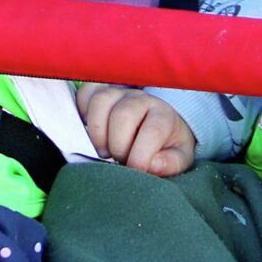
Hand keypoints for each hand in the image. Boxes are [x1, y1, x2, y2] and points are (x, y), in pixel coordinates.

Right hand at [76, 84, 195, 176]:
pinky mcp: (100, 90)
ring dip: (97, 133)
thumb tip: (151, 165)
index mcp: (163, 115)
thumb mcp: (178, 157)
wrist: (160, 122)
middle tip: (119, 160)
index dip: (141, 156)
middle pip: (123, 114)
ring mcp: (118, 92)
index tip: (135, 170)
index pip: (153, 130)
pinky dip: (83, 114)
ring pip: (101, 101)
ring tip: (104, 150)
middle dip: (118, 145)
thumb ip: (170, 163)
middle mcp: (140, 98)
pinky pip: (85, 94)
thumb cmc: (167, 144)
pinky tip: (93, 133)